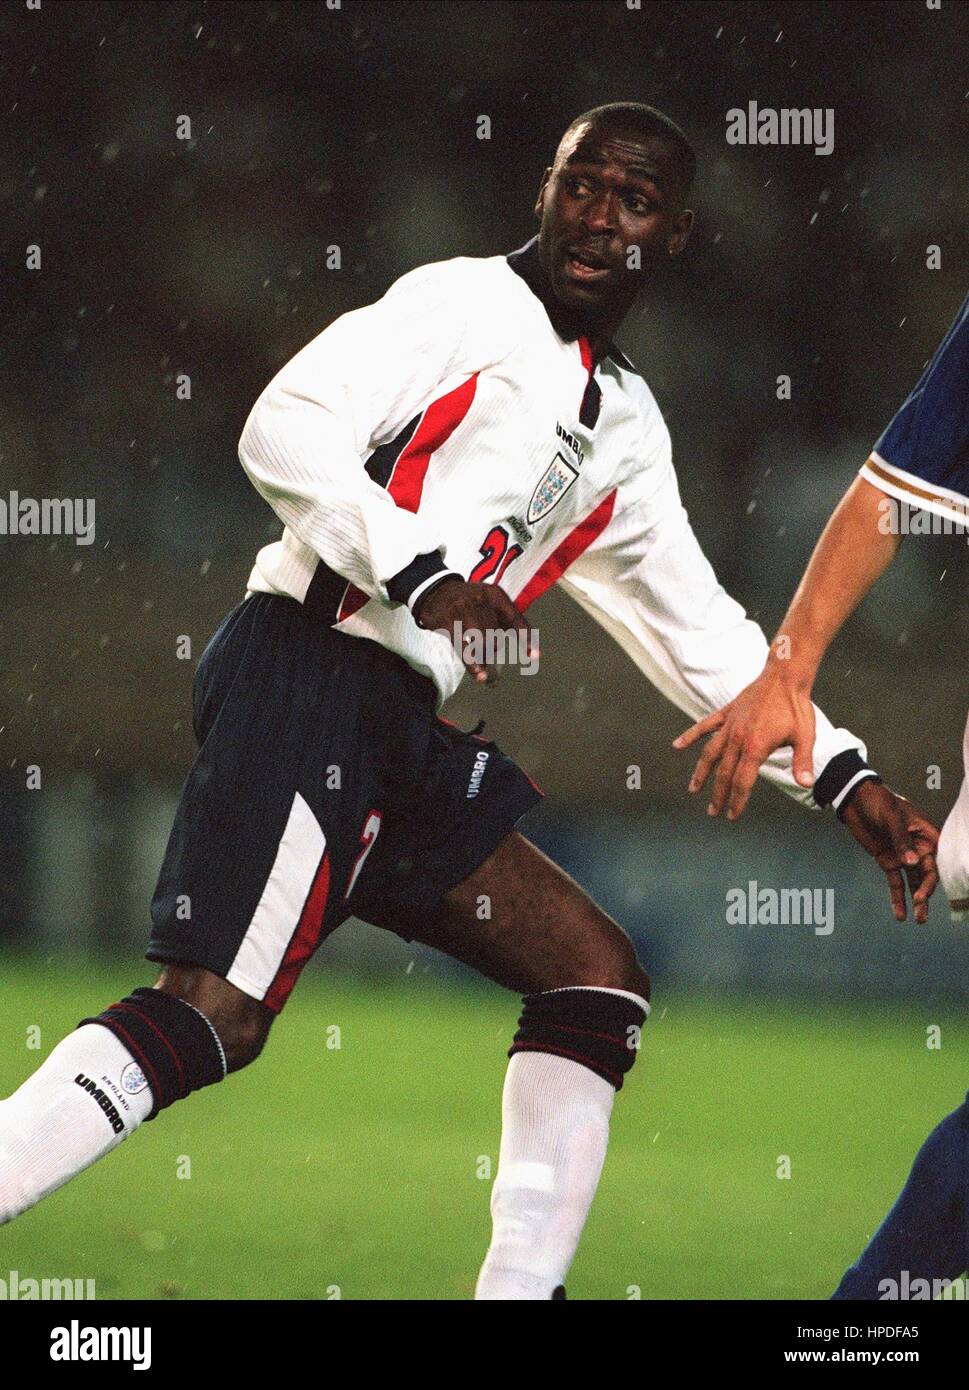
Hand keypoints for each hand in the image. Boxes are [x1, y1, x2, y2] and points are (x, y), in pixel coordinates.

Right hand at [414, 578, 537, 683]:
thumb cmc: (468, 601)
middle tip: (484, 648)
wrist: (435, 590)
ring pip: (482, 643)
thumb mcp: (489, 601)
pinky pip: (464, 649)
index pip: (515, 619)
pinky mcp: (448, 623)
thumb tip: (529, 649)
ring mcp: (463, 611)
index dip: (526, 638)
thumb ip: (507, 620)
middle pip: (497, 636)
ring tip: (477, 655)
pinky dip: (472, 664)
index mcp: (495, 595)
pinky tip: (479, 674)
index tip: (534, 657)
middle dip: (493, 648)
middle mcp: (481, 601)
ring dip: (482, 655)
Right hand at [673, 665, 815, 818]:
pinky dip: (690, 735)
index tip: (731, 815)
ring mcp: (730, 725)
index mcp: (756, 747)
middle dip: (717, 795)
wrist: (785, 676)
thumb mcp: (805, 736)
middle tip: (712, 812)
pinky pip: (705, 726)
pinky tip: (677, 745)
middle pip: (723, 773)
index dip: (736, 800)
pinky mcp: (727, 712)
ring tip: (692, 788)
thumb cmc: (797, 706)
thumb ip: (802, 761)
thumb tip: (806, 784)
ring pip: (710, 753)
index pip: (742, 781)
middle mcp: (738, 738)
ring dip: (701, 773)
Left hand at [839, 780, 939, 923]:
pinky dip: (897, 898)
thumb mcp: (891, 818)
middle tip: (920, 909)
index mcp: (926, 835)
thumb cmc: (878, 802)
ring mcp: (903, 856)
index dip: (933, 879)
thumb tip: (912, 862)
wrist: (855, 799)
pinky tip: (900, 915)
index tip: (923, 894)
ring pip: (913, 882)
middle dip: (925, 893)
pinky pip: (895, 883)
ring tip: (918, 920)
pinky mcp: (888, 861)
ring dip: (916, 901)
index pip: (935, 860)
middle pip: (926, 875)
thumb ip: (902, 841)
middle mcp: (918, 848)